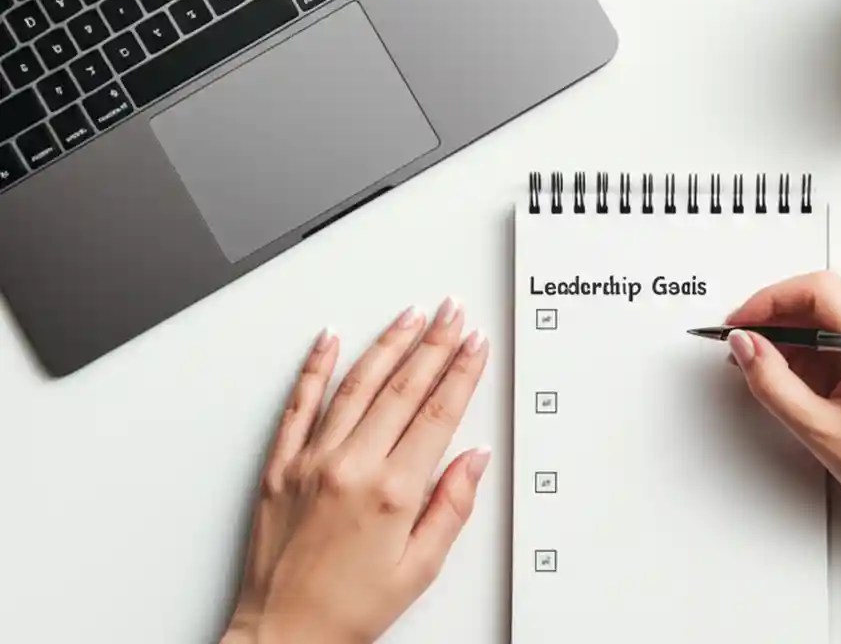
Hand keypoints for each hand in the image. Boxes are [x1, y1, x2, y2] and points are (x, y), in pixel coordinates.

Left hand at [222, 299, 490, 643]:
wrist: (283, 635)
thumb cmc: (349, 610)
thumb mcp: (420, 568)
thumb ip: (451, 506)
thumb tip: (474, 458)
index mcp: (392, 492)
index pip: (437, 413)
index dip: (462, 372)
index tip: (476, 346)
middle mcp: (350, 467)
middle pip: (403, 388)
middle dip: (435, 344)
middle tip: (454, 314)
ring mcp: (311, 462)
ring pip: (356, 385)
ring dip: (388, 344)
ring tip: (412, 316)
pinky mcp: (280, 467)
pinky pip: (298, 405)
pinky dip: (315, 367)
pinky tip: (330, 340)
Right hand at [725, 272, 840, 534]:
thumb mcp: (819, 429)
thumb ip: (773, 381)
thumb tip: (745, 344)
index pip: (820, 291)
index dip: (770, 301)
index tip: (742, 322)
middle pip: (825, 300)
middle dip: (779, 321)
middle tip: (746, 346)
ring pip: (833, 319)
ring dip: (796, 340)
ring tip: (770, 373)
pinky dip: (816, 355)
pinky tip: (798, 382)